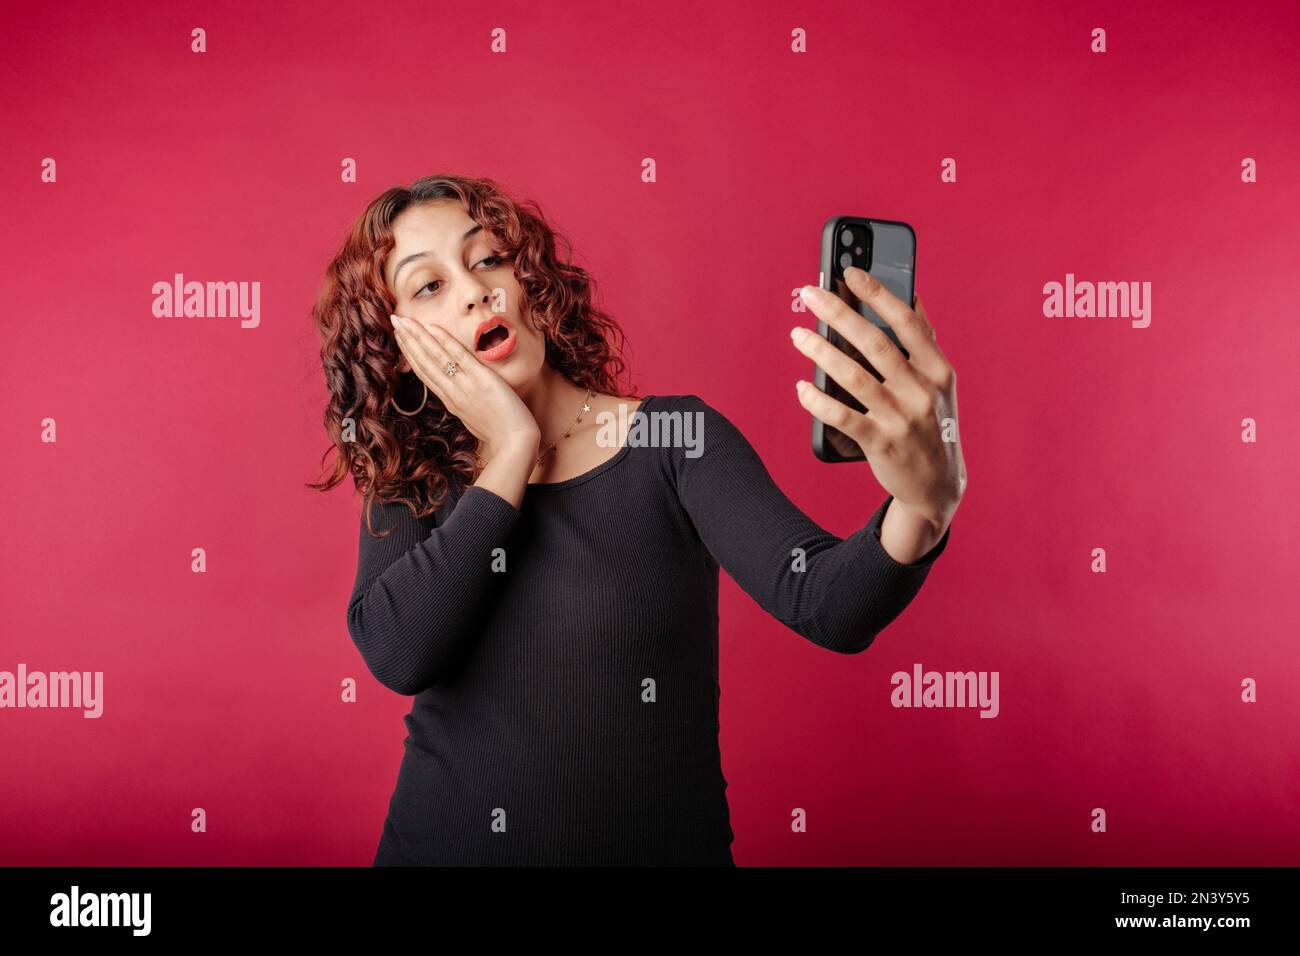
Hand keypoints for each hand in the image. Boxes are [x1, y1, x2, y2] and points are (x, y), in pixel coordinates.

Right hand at [390, 314, 539, 461]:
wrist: (514, 443)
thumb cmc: (500, 432)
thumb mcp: (474, 417)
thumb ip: (465, 401)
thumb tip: (460, 393)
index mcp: (450, 400)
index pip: (425, 372)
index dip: (410, 353)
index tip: (400, 337)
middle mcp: (452, 393)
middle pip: (424, 362)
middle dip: (407, 340)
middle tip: (394, 319)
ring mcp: (464, 386)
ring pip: (435, 357)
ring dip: (417, 336)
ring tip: (403, 319)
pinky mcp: (480, 380)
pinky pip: (459, 357)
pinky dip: (444, 341)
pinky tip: (432, 327)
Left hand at [790, 267, 966, 530]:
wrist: (938, 485)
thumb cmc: (934, 424)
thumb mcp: (941, 384)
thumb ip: (925, 342)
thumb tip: (911, 294)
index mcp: (939, 370)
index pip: (908, 322)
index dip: (878, 295)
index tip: (850, 272)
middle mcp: (922, 392)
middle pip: (874, 344)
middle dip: (839, 314)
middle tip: (810, 295)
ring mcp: (901, 419)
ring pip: (853, 377)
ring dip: (821, 352)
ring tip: (797, 336)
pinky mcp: (881, 444)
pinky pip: (842, 417)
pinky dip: (818, 401)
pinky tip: (802, 388)